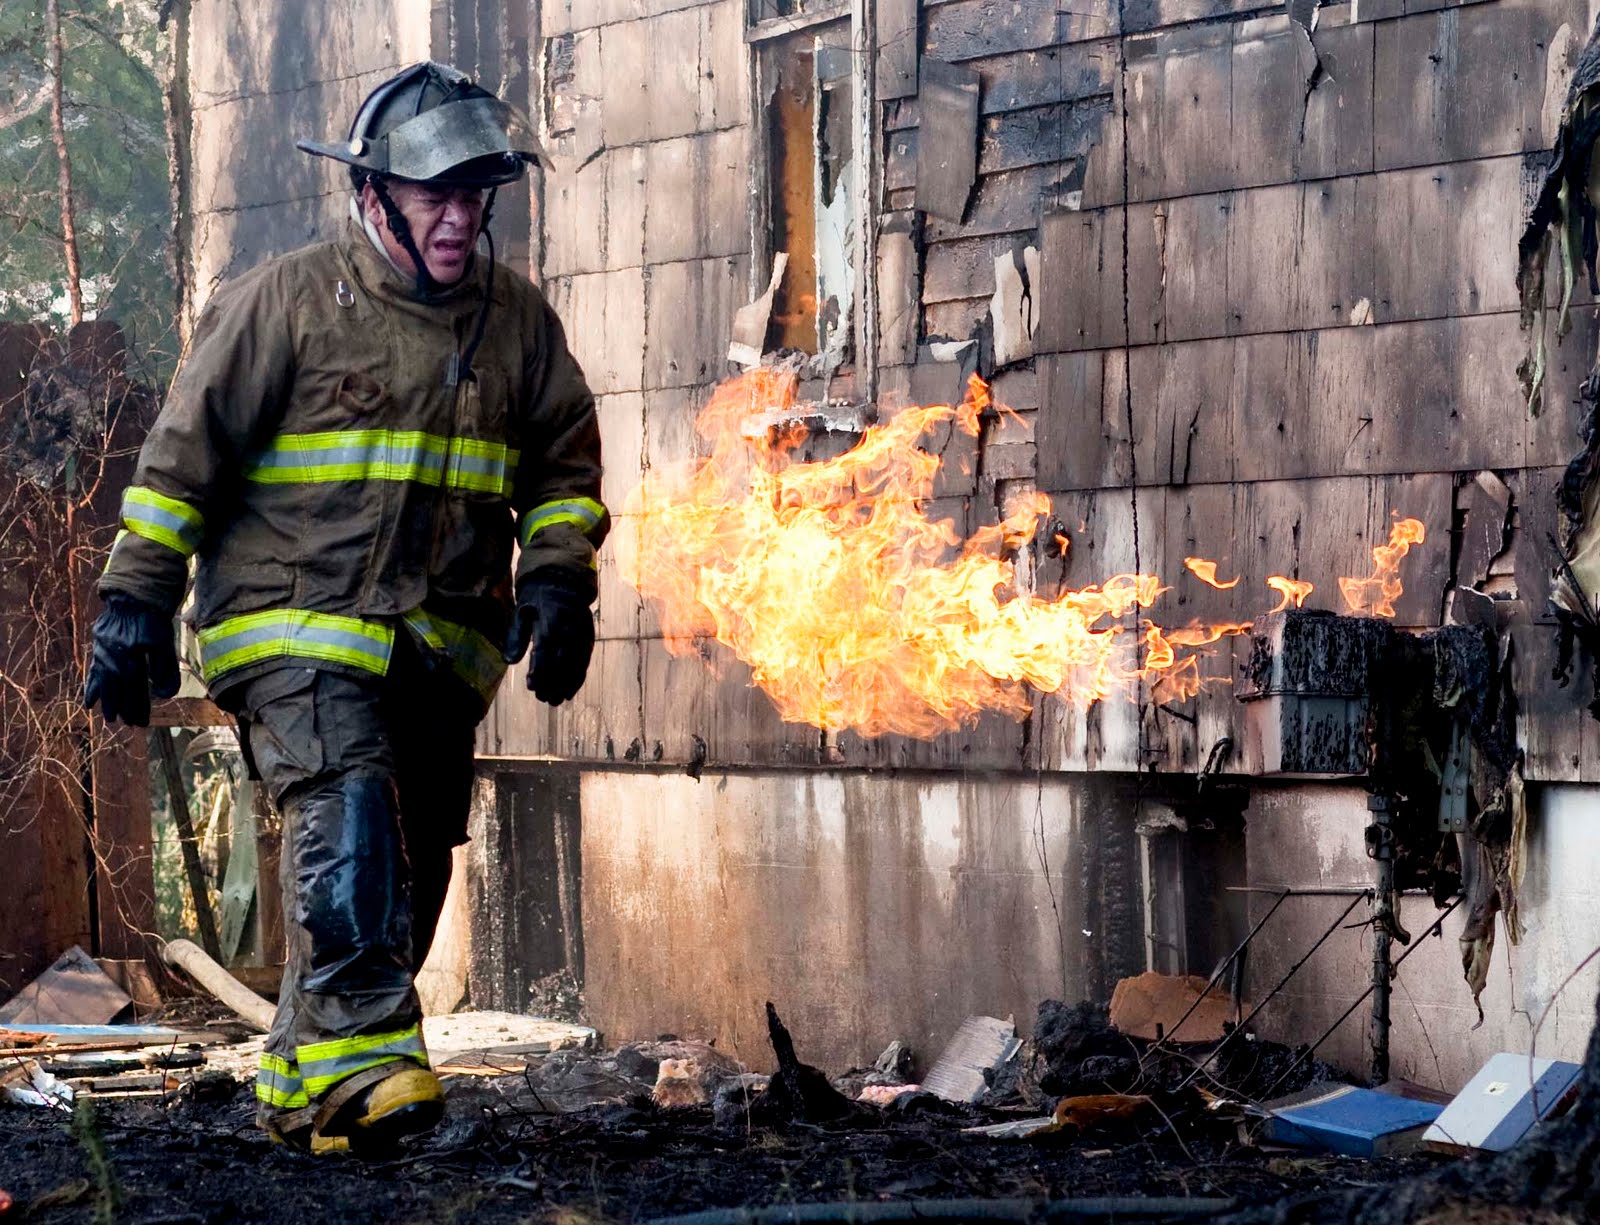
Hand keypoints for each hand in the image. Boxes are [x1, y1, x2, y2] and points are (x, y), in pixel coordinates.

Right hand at [83, 594, 180, 726]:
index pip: (136, 690)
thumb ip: (164, 670)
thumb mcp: (164, 644)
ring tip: (109, 717)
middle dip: (125, 708)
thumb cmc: (153, 620)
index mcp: (132, 659)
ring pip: (105, 683)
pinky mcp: (98, 647)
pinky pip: (93, 671)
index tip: (142, 723)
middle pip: (120, 690)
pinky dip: (92, 687)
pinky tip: (88, 701)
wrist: (133, 596)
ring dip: (108, 701)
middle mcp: (114, 659)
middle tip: (130, 724)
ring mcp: (103, 653)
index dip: (139, 707)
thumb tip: (164, 695)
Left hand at [502, 573, 594, 705]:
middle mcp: (567, 631)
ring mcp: (580, 634)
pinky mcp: (588, 637)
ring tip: (556, 700)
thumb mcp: (521, 612)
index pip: (544, 654)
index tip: (532, 687)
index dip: (539, 673)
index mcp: (548, 624)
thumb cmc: (537, 599)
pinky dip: (578, 677)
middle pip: (561, 663)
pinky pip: (585, 661)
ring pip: (575, 665)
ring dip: (567, 685)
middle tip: (544, 700)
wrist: (562, 580)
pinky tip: (571, 690)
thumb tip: (509, 661)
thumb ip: (516, 637)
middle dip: (553, 684)